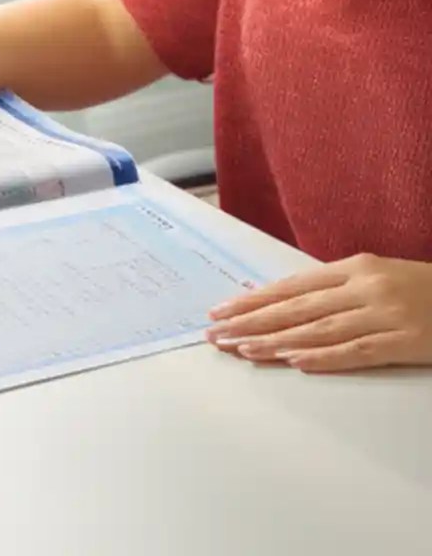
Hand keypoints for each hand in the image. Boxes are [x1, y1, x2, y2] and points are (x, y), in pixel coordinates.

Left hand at [205, 254, 431, 372]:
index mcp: (357, 267)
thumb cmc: (423, 290)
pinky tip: (294, 362)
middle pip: (297, 308)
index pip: (293, 286)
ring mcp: (387, 315)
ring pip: (319, 330)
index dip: (254, 300)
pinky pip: (357, 352)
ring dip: (275, 342)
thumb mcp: (379, 276)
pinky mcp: (407, 342)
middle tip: (218, 335)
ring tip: (243, 351)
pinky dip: (323, 357)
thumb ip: (335, 289)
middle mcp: (367, 288)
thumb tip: (280, 305)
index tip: (221, 311)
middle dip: (252, 323)